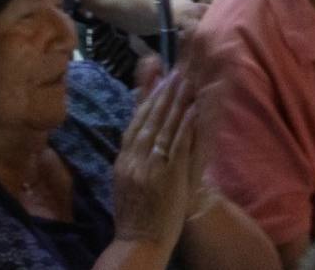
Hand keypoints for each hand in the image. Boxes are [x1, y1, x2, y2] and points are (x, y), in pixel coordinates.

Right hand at [114, 40, 215, 247]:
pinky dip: (184, 127)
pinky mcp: (167, 176)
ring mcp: (150, 167)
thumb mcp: (125, 181)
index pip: (135, 123)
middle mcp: (134, 160)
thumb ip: (132, 156)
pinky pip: (177, 147)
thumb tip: (136, 134)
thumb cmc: (134, 213)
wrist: (138, 241)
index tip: (157, 80)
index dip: (146, 99)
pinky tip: (191, 111)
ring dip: (175, 104)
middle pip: (149, 120)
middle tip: (175, 73)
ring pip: (163, 128)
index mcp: (123, 161)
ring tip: (185, 83)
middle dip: (163, 95)